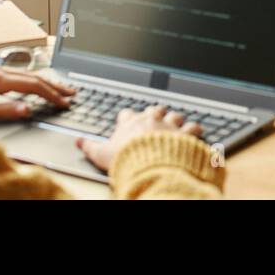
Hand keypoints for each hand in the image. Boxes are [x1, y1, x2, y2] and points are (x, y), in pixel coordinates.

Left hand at [0, 66, 74, 120]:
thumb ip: (5, 109)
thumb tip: (28, 110)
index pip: (34, 85)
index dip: (51, 94)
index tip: (64, 102)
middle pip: (34, 76)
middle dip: (55, 85)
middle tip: (72, 93)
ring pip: (27, 74)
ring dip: (45, 82)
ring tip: (59, 88)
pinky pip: (18, 75)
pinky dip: (32, 80)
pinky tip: (34, 85)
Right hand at [79, 105, 204, 171]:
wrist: (148, 165)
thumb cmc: (125, 159)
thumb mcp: (101, 155)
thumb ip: (89, 146)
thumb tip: (78, 141)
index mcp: (131, 123)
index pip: (127, 114)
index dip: (128, 118)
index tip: (128, 121)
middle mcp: (151, 120)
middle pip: (154, 110)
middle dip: (156, 114)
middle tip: (156, 120)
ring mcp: (169, 126)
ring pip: (175, 116)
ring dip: (176, 120)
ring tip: (178, 126)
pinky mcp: (185, 135)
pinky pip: (193, 127)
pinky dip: (195, 131)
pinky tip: (196, 134)